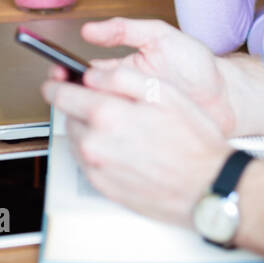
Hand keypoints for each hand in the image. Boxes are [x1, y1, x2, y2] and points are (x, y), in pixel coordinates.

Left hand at [42, 69, 233, 227]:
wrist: (208, 186)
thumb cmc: (193, 141)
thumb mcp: (163, 92)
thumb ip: (121, 77)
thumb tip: (91, 74)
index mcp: (106, 115)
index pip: (61, 95)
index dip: (56, 84)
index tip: (56, 80)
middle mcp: (95, 144)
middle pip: (68, 116)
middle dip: (79, 105)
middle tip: (103, 102)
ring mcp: (97, 169)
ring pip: (78, 139)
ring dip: (89, 128)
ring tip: (122, 127)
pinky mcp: (103, 188)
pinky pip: (88, 161)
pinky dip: (98, 150)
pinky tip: (124, 147)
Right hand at [76, 16, 237, 135]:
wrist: (226, 98)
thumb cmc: (196, 66)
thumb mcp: (162, 37)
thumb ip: (126, 29)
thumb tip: (90, 30)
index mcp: (121, 71)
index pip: (83, 74)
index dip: (66, 74)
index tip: (57, 71)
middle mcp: (122, 97)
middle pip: (84, 100)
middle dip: (70, 97)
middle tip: (66, 93)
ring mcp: (130, 120)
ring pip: (96, 122)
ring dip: (87, 117)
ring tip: (87, 108)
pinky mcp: (141, 139)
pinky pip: (117, 140)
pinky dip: (108, 137)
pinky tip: (109, 129)